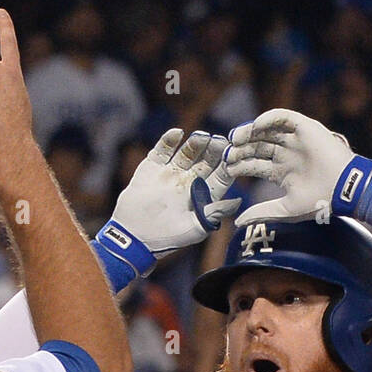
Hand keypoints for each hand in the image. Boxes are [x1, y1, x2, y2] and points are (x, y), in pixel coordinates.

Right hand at [108, 129, 239, 256]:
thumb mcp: (195, 228)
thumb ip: (215, 213)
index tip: (234, 155)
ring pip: (187, 152)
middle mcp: (189, 182)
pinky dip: (169, 140)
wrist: (133, 236)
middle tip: (220, 141)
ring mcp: (171, 172)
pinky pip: (163, 149)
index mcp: (203, 196)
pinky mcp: (153, 167)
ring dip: (195, 143)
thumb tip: (238, 200)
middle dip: (213, 150)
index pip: (220, 176)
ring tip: (201, 136)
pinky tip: (177, 133)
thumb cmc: (167, 238)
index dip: (227, 165)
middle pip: (206, 160)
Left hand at [225, 109, 359, 225]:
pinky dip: (269, 118)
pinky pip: (284, 117)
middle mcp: (287, 154)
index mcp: (281, 172)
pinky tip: (256, 126)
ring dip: (250, 132)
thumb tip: (237, 222)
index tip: (227, 167)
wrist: (344, 189)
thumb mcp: (285, 209)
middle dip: (241, 149)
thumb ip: (261, 212)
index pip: (255, 164)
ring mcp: (296, 140)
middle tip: (227, 152)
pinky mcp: (306, 127)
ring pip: (267, 131)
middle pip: (258, 147)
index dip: (240, 165)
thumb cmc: (319, 201)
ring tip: (236, 138)